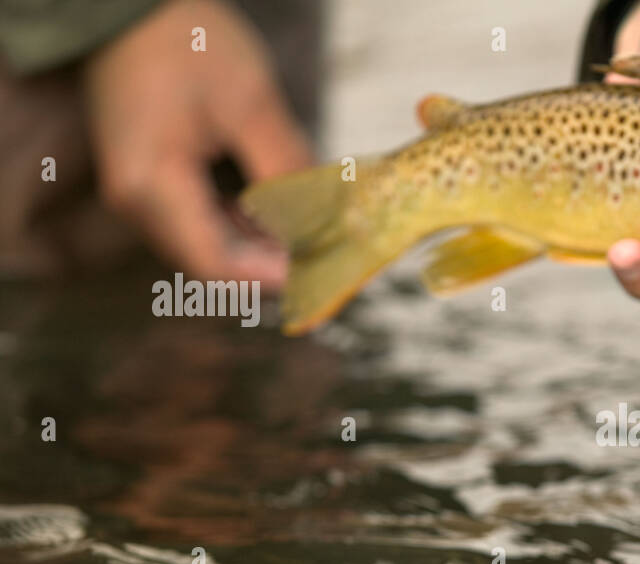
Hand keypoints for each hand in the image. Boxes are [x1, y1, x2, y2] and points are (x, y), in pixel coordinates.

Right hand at [83, 0, 312, 286]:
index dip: (271, 277)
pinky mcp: (148, 179)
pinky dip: (239, 223)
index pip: (216, 265)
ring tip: (312, 233)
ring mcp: (138, 192)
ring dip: (258, 245)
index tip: (320, 270)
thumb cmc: (186, 43)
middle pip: (211, 262)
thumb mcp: (251, 106)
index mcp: (153, 188)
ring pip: (206, 243)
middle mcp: (136, 203)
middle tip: (327, 255)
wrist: (127, 3)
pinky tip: (278, 212)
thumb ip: (287, 172)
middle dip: (270, 264)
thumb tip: (329, 224)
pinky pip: (197, 219)